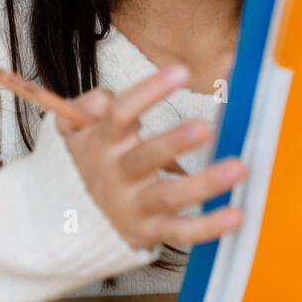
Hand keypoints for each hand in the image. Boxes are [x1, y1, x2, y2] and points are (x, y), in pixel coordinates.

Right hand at [56, 65, 244, 250]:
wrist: (64, 219)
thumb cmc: (85, 161)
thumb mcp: (72, 130)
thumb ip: (87, 107)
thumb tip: (107, 99)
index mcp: (99, 143)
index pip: (121, 113)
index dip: (150, 90)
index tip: (181, 70)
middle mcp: (116, 175)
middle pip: (146, 157)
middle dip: (175, 142)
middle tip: (205, 127)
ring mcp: (133, 206)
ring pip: (169, 196)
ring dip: (204, 183)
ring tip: (237, 167)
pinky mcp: (149, 231)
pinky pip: (181, 231)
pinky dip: (208, 226)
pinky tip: (236, 214)